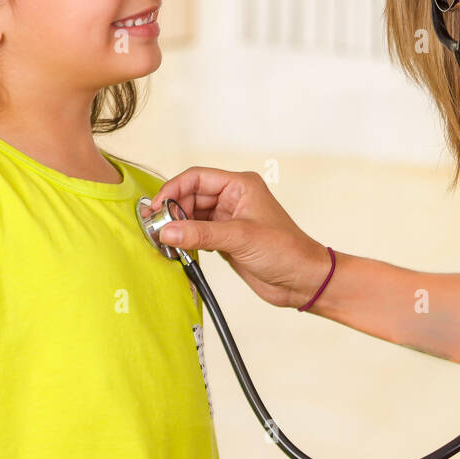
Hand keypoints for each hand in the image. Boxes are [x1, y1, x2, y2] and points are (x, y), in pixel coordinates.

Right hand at [149, 167, 332, 309]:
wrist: (303, 280)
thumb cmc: (286, 251)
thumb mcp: (240, 238)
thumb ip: (202, 234)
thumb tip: (167, 230)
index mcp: (240, 185)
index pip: (197, 178)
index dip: (173, 189)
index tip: (156, 207)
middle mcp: (233, 198)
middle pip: (191, 196)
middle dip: (173, 210)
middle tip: (157, 229)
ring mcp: (228, 219)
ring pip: (192, 216)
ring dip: (177, 227)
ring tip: (165, 241)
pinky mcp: (225, 239)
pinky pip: (197, 233)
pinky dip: (185, 239)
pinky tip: (178, 248)